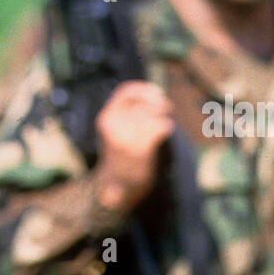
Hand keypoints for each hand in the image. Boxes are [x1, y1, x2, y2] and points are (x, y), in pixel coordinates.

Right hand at [94, 80, 174, 213]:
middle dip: (157, 102)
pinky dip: (166, 126)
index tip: (157, 92)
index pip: (125, 92)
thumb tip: (153, 93)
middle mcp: (114, 125)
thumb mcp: (113, 128)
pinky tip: (165, 131)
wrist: (116, 185)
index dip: (143, 89)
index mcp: (105, 117)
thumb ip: (127, 111)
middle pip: (143, 103)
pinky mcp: (141, 149)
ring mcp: (126, 137)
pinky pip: (159, 127)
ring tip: (163, 122)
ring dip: (162, 115)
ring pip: (152, 114)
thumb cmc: (119, 153)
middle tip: (167, 107)